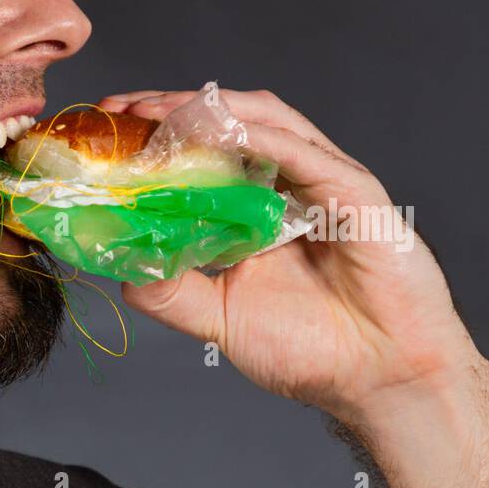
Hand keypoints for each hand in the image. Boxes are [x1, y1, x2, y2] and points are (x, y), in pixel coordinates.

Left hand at [99, 88, 483, 423]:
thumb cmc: (314, 351)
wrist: (378, 380)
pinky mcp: (355, 192)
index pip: (204, 153)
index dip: (157, 136)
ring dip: (207, 110)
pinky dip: (258, 138)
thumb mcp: (220, 318)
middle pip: (228, 123)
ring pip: (264, 122)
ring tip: (156, 112)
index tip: (110, 130)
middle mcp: (290, 186)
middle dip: (170, 108)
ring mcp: (324, 183)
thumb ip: (173, 292)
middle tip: (119, 107)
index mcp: (259, 208)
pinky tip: (219, 134)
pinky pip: (302, 153)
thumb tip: (124, 270)